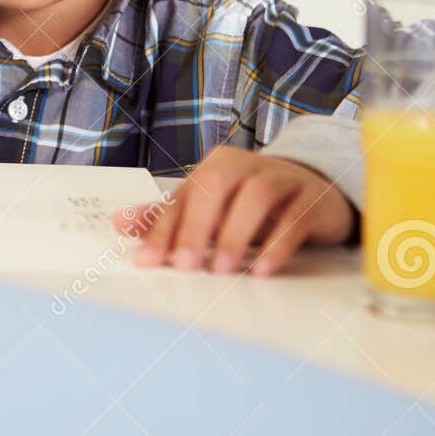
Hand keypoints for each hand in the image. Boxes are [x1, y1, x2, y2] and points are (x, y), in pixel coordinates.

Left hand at [113, 147, 355, 275]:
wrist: (316, 191)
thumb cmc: (250, 205)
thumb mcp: (209, 209)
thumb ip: (166, 216)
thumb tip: (117, 222)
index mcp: (216, 166)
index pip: (183, 195)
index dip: (162, 228)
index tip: (148, 260)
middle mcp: (246, 166)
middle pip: (215, 184)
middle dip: (196, 226)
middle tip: (185, 265)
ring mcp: (282, 178)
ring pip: (256, 195)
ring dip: (236, 234)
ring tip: (222, 269)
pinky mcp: (312, 199)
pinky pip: (295, 217)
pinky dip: (277, 243)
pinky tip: (262, 269)